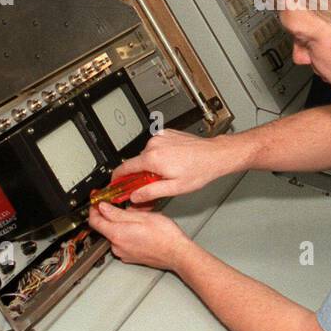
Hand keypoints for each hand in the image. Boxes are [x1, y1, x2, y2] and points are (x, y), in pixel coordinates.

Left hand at [86, 202, 190, 270]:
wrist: (177, 253)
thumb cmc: (165, 236)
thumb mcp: (141, 216)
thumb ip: (118, 213)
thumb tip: (103, 207)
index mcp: (117, 234)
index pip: (94, 221)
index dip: (93, 209)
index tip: (96, 202)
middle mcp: (117, 246)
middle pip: (104, 228)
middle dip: (109, 216)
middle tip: (119, 205)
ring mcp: (123, 254)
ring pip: (115, 235)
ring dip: (120, 225)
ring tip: (135, 217)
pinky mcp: (130, 258)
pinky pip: (123, 243)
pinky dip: (126, 234)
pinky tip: (139, 230)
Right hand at [111, 129, 242, 204]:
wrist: (215, 155)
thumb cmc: (199, 170)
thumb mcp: (174, 188)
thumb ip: (151, 192)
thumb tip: (135, 196)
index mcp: (153, 158)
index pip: (125, 168)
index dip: (117, 178)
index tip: (115, 184)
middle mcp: (154, 144)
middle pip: (137, 162)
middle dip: (141, 174)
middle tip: (153, 184)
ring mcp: (161, 137)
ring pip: (147, 155)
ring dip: (152, 164)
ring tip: (170, 171)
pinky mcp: (167, 133)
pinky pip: (156, 147)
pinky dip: (160, 155)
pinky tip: (173, 162)